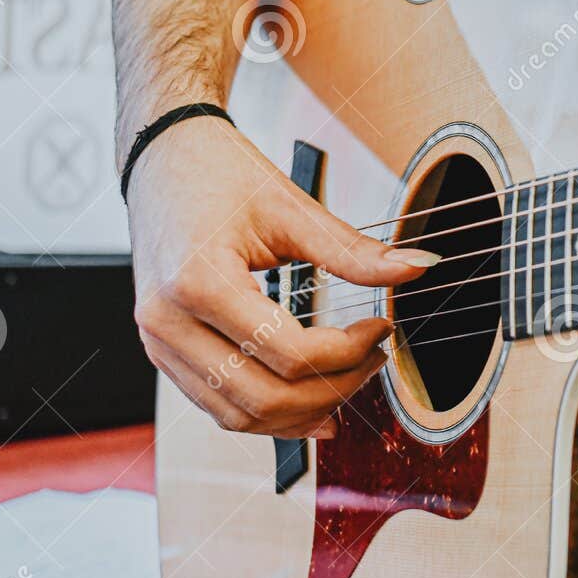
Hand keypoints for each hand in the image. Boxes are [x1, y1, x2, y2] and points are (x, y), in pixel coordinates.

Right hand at [126, 115, 436, 437]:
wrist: (164, 161)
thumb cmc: (219, 175)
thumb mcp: (292, 207)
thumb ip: (353, 250)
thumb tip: (417, 266)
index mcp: (198, 282)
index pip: (290, 354)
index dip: (349, 351)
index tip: (381, 328)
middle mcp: (168, 322)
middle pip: (266, 397)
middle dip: (335, 388)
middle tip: (374, 358)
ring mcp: (160, 343)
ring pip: (240, 416)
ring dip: (304, 412)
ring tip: (350, 379)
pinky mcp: (164, 351)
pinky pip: (219, 406)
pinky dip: (270, 412)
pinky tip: (312, 403)